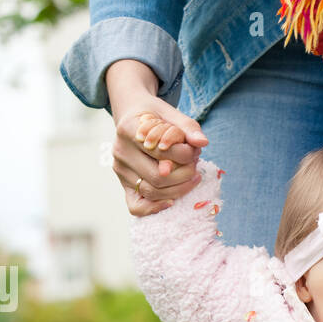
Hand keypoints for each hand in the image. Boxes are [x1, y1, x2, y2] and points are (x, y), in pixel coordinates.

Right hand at [106, 61, 208, 216]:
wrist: (132, 118)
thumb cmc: (154, 117)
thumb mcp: (170, 113)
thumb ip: (188, 127)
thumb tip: (202, 143)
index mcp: (128, 130)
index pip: (161, 151)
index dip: (184, 155)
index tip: (193, 151)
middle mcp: (120, 152)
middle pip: (158, 177)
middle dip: (184, 175)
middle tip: (195, 167)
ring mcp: (120, 171)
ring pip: (152, 192)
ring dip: (178, 189)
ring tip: (192, 177)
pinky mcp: (124, 185)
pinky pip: (136, 206)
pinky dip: (155, 208)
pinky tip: (173, 201)